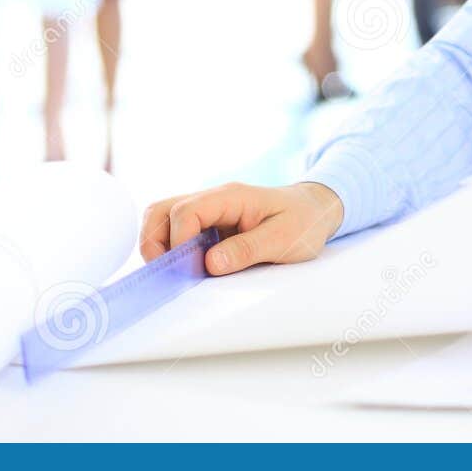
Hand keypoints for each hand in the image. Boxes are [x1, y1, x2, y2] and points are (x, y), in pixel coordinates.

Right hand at [139, 181, 344, 275]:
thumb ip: (248, 249)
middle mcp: (214, 199)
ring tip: (176, 273)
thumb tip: (211, 264)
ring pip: (163, 218)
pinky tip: (188, 269)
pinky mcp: (209, 225)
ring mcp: (209, 211)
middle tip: (170, 274)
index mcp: (232, 196)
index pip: (186, 211)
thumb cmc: (304, 222)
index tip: (191, 271)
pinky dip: (172, 249)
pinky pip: (177, 230)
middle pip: (162, 210)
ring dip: (160, 245)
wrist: (316, 211)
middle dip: (155, 242)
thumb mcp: (284, 239)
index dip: (179, 242)